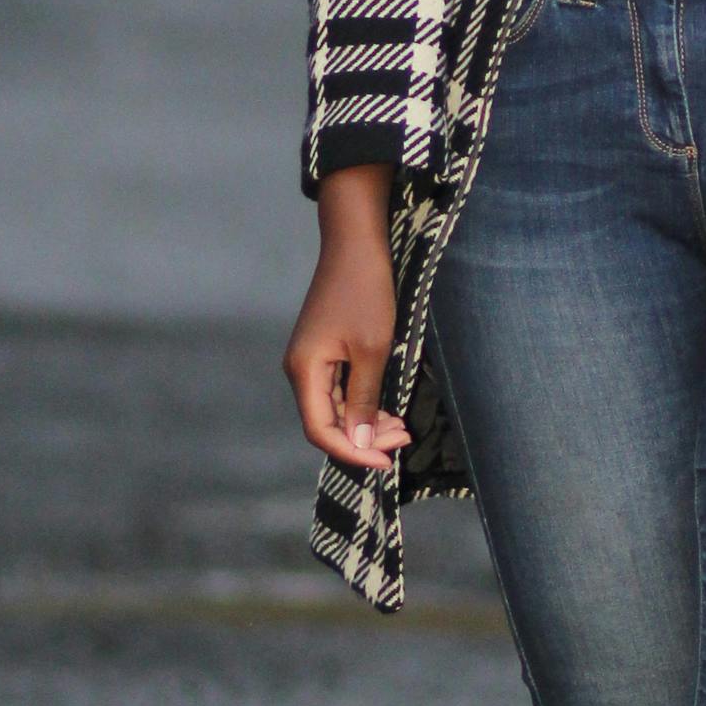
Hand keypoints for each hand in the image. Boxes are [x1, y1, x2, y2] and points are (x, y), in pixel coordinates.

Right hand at [283, 165, 410, 473]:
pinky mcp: (325, 351)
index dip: (352, 451)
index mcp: (305, 371)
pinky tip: (389, 407)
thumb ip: (364, 399)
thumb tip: (360, 441)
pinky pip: (342, 390)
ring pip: (337, 408)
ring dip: (367, 422)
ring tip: (402, 427)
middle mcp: (301, 370)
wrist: (357, 244)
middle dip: (365, 438)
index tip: (387, 462)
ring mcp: (312, 360)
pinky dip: (365, 402)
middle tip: (403, 439)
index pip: (321, 431)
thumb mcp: (372, 350)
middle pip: (328, 422)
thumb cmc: (365, 292)